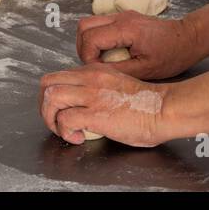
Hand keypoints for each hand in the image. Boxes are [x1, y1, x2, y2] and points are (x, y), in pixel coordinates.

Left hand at [39, 64, 171, 145]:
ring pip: (50, 97)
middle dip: (44, 105)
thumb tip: (84, 106)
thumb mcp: (116, 84)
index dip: (54, 96)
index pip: (58, 76)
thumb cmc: (147, 103)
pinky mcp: (96, 113)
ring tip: (64, 130)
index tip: (64, 111)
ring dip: (51, 118)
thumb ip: (98, 89)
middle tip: (56, 121)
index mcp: (94, 72)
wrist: (164, 108)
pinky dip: (65, 131)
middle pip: (46, 83)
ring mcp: (92, 94)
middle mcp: (89, 78)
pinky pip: (65, 119)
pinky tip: (78, 138)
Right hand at [76, 10, 199, 80]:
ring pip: (89, 23)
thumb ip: (118, 71)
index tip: (96, 71)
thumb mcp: (145, 70)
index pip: (90, 38)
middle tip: (93, 66)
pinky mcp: (124, 18)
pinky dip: (98, 39)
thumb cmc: (172, 55)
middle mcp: (121, 18)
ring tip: (100, 61)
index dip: (87, 57)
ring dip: (89, 43)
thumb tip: (95, 74)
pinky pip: (101, 25)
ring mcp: (122, 15)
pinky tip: (109, 54)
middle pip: (83, 26)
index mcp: (126, 29)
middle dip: (83, 48)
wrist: (189, 38)